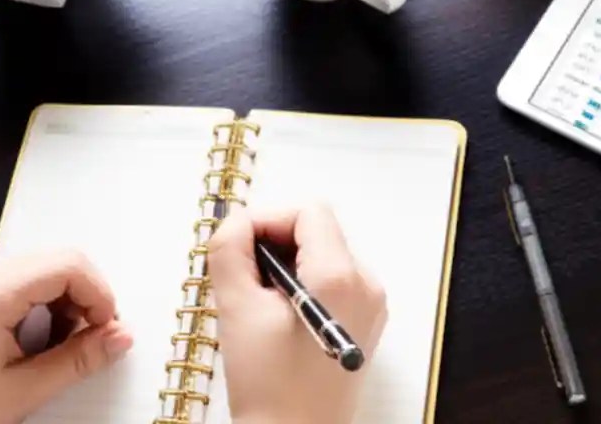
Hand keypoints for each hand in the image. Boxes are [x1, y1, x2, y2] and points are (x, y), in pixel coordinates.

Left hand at [0, 252, 133, 423]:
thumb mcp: (22, 392)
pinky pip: (20, 287)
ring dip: (66, 304)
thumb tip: (123, 336)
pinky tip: (39, 345)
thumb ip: (77, 360)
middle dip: (86, 297)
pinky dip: (43, 309)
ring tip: (62, 350)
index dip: (99, 294)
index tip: (108, 332)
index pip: (66, 265)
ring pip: (41, 272)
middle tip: (92, 341)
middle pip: (56, 262)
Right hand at [208, 204, 387, 423]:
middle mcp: (366, 285)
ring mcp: (369, 305)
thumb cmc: (269, 387)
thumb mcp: (237, 310)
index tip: (238, 246)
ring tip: (256, 304)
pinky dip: (300, 285)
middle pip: (317, 231)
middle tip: (241, 279)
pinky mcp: (363, 322)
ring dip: (284, 266)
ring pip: (322, 255)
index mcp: (341, 278)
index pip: (308, 212)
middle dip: (273, 244)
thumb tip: (234, 221)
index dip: (267, 220)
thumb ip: (231, 251)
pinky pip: (331, 281)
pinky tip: (276, 318)